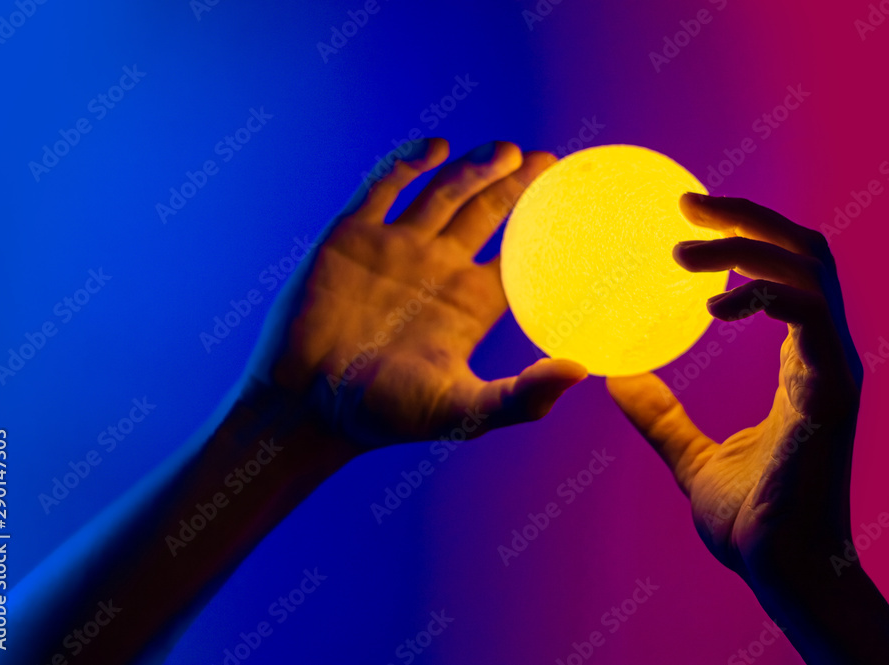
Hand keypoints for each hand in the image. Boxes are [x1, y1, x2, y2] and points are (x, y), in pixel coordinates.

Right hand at [245, 138, 586, 450]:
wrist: (307, 405)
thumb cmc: (384, 415)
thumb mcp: (462, 411)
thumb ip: (520, 396)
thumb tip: (581, 371)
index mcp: (469, 303)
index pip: (519, 255)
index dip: (546, 228)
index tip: (574, 202)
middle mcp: (437, 268)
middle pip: (486, 212)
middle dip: (516, 184)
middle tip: (548, 160)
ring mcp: (394, 247)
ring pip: (443, 191)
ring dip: (474, 167)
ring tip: (507, 150)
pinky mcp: (351, 235)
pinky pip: (382, 186)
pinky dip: (408, 162)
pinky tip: (437, 148)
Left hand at [607, 194, 863, 587]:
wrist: (784, 572)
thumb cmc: (749, 522)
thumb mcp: (690, 455)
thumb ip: (660, 414)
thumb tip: (619, 377)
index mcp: (800, 364)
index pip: (786, 273)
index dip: (745, 235)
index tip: (687, 218)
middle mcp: (824, 355)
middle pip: (804, 251)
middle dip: (749, 216)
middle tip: (685, 204)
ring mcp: (834, 369)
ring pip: (808, 269)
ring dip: (746, 246)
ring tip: (682, 253)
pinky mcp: (832, 392)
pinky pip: (809, 316)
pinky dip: (765, 295)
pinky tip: (715, 304)